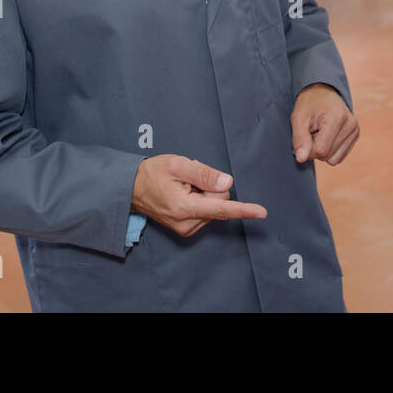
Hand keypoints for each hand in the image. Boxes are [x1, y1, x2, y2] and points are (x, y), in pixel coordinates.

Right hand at [131, 154, 266, 237]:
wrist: (132, 188)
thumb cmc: (153, 174)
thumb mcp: (178, 165)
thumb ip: (204, 173)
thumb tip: (226, 182)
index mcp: (185, 207)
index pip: (221, 208)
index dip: (244, 209)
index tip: (261, 212)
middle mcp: (187, 222)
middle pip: (221, 201)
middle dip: (211, 187)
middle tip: (189, 179)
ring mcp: (186, 227)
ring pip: (215, 206)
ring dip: (204, 193)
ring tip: (184, 186)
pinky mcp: (186, 228)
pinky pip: (207, 211)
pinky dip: (200, 199)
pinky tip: (185, 193)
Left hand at [292, 83, 358, 164]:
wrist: (322, 92)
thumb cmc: (308, 104)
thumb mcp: (298, 118)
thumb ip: (299, 139)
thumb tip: (301, 159)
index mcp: (337, 117)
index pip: (320, 150)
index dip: (307, 149)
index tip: (303, 135)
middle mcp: (350, 124)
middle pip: (326, 156)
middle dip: (314, 148)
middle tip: (312, 130)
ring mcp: (355, 130)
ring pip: (333, 160)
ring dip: (322, 150)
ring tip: (320, 132)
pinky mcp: (356, 135)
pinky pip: (339, 158)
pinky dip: (330, 150)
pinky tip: (327, 136)